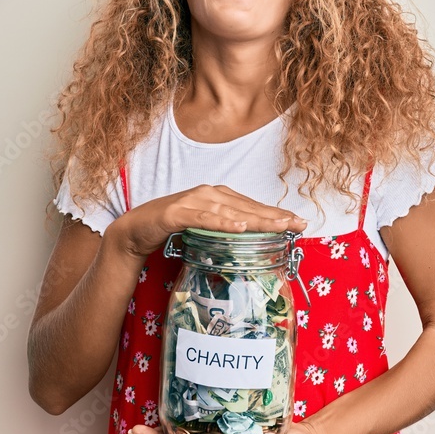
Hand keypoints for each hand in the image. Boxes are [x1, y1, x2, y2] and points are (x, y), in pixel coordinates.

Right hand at [109, 184, 308, 258]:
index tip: (298, 222)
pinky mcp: (176, 212)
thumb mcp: (206, 228)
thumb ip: (226, 229)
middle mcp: (209, 194)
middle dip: (274, 216)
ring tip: (277, 226)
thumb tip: (252, 239)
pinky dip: (221, 222)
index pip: (252, 206)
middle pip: (247, 207)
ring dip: (255, 219)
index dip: (275, 213)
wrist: (136, 229)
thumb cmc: (173, 227)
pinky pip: (203, 218)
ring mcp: (193, 201)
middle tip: (298, 224)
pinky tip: (238, 227)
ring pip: (230, 211)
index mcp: (218, 197)